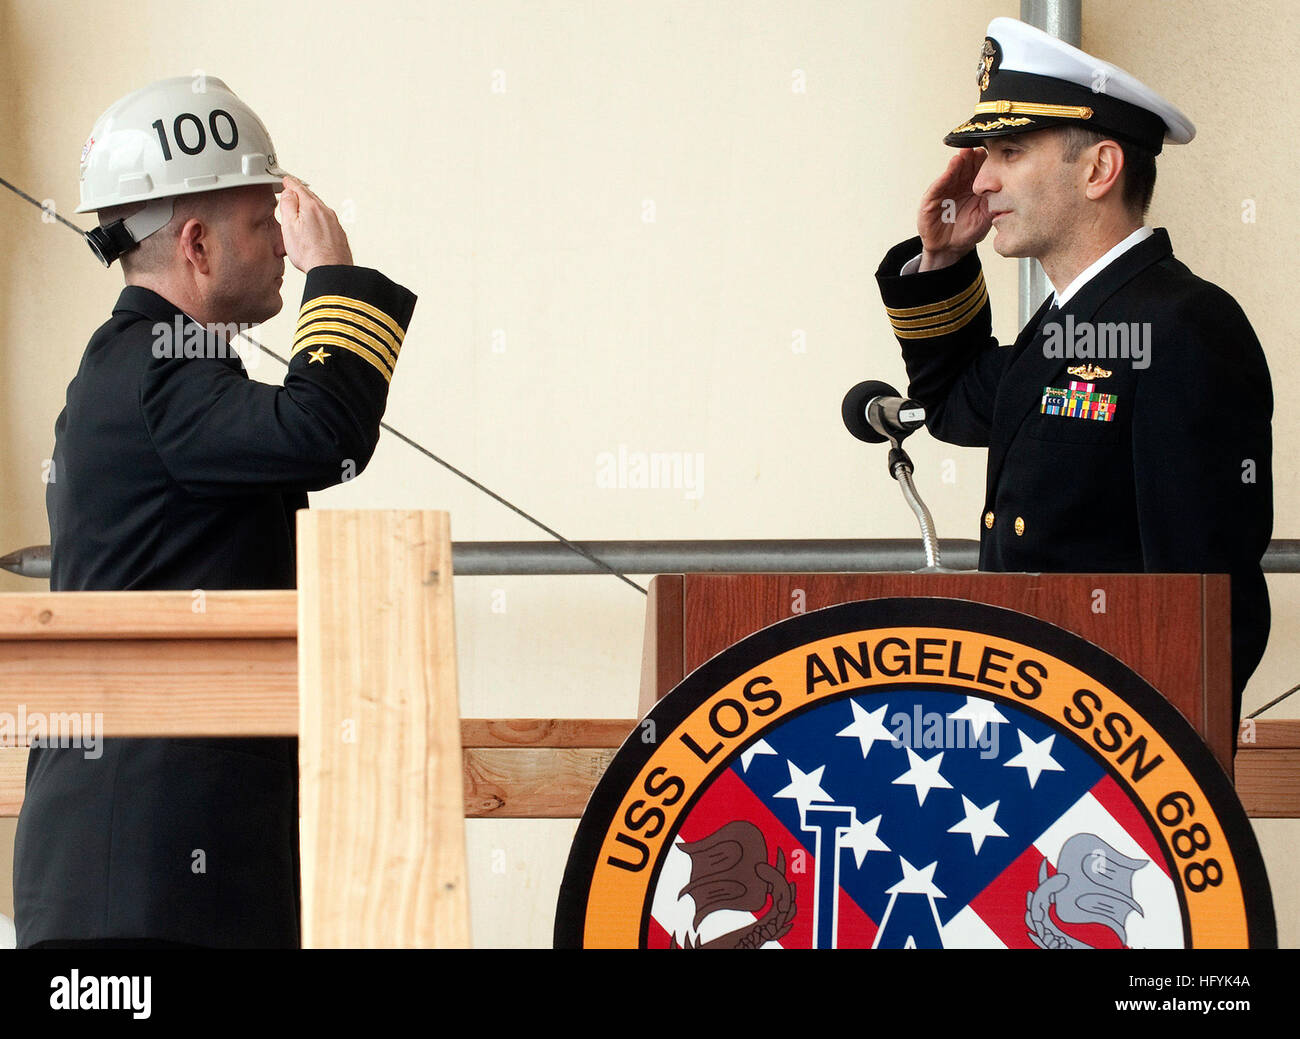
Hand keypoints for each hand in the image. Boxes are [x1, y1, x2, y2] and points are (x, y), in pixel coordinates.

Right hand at [279, 176, 353, 271]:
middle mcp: (326, 212)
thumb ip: (288, 206)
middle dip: (300, 193)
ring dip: (310, 207)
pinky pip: (326, 221)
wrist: (332, 271)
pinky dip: (318, 219)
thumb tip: (289, 192)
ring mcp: (334, 223)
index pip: (298, 188)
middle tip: (292, 191)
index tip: (286, 180)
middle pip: (310, 197)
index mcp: (312, 207)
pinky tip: (314, 227)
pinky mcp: (339, 234)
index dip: (289, 183)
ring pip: (319, 209)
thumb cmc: (310, 254)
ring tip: (301, 210)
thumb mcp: (289, 226)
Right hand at [917, 149, 990, 270]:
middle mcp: (959, 184)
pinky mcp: (931, 200)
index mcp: (974, 186)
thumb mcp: (986, 216)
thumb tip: (1011, 188)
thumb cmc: (968, 232)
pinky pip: (938, 185)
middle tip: (979, 148)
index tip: (994, 152)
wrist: (950, 249)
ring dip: (959, 161)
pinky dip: (945, 175)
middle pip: (966, 166)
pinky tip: (952, 166)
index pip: (980, 169)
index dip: (986, 161)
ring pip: (952, 171)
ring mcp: (944, 190)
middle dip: (972, 156)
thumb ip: (995, 202)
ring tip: (965, 153)